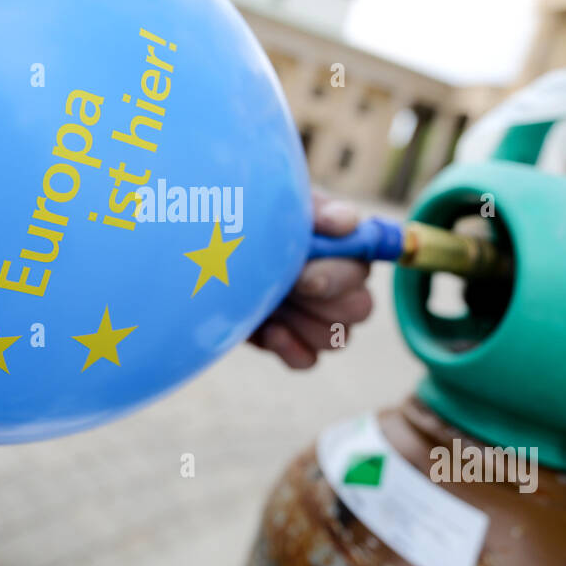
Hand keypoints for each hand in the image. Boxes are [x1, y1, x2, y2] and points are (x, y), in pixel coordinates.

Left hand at [249, 191, 372, 368]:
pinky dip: (290, 348)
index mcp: (339, 246)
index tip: (301, 274)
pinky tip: (269, 329)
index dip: (339, 276)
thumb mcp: (273, 205)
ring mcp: (314, 316)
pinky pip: (308, 360)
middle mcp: (335, 284)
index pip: (362, 268)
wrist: (202, 255)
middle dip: (324, 300)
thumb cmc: (245, 220)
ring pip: (337, 338)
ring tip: (274, 303)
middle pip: (360, 308)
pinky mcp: (289, 341)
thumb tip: (346, 223)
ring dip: (304, 322)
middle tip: (289, 287)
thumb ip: (312, 210)